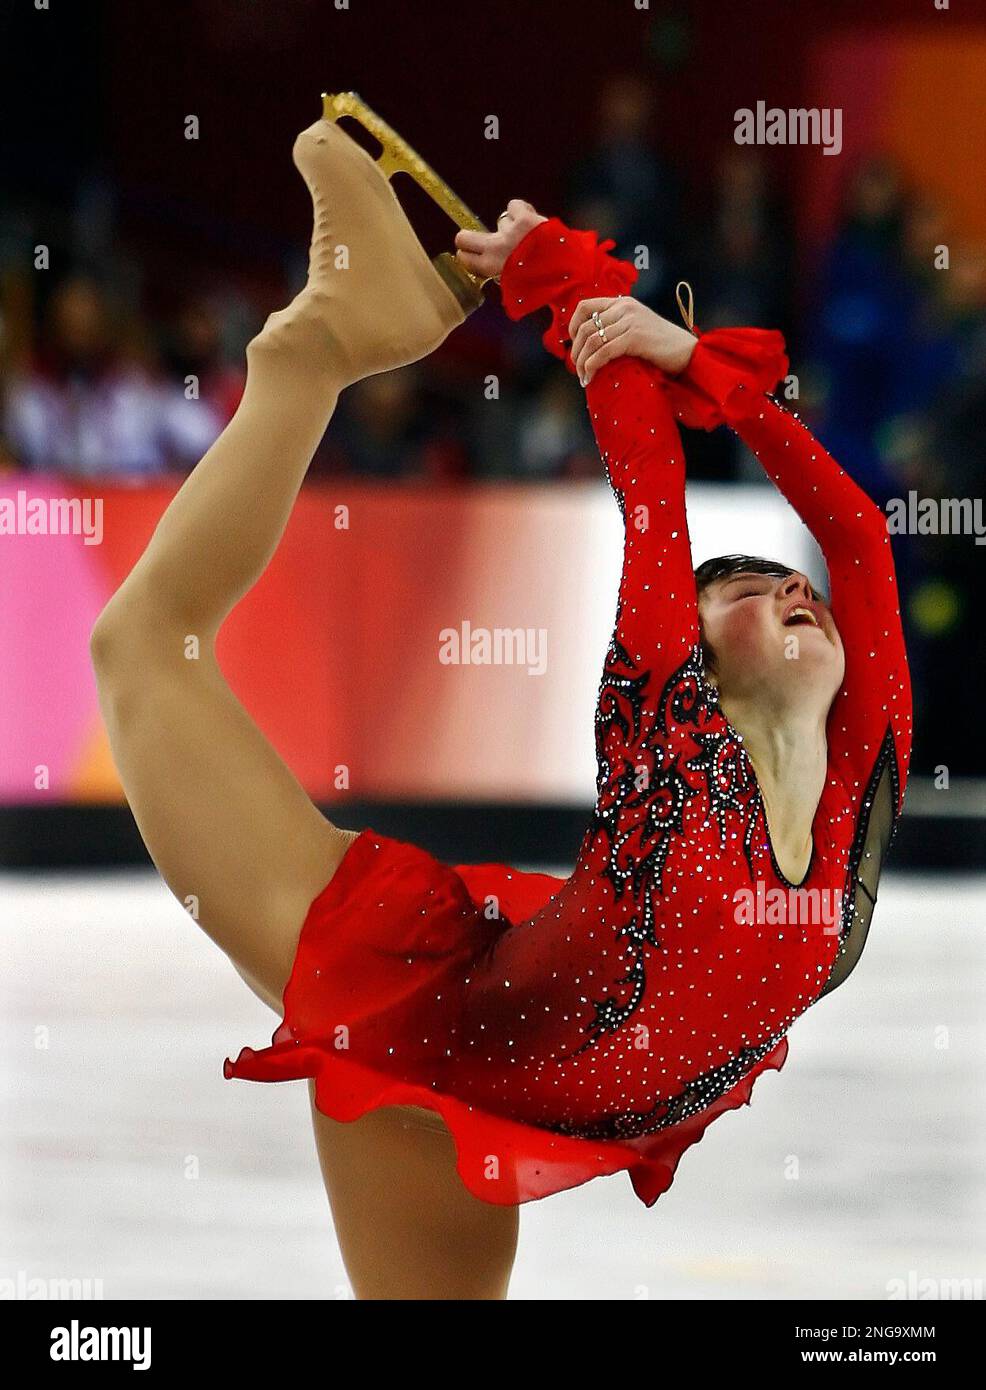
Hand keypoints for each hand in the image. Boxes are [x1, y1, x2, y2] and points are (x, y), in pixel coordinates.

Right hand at [454, 199, 547, 280]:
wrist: (568, 272)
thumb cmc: (543, 283)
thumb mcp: (514, 286)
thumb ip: (501, 273)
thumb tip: (493, 264)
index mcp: (491, 268)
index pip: (464, 257)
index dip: (468, 254)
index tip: (475, 255)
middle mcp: (495, 248)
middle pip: (464, 237)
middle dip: (469, 239)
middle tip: (482, 241)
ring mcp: (509, 231)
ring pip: (500, 222)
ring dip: (511, 227)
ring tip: (527, 236)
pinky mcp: (524, 217)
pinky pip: (514, 206)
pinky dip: (521, 210)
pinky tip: (531, 219)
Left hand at [569, 297, 697, 384]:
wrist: (688, 352)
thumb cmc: (662, 347)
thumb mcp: (636, 329)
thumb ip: (616, 328)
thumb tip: (590, 343)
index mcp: (622, 303)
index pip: (584, 306)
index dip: (572, 325)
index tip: (573, 345)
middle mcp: (624, 308)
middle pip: (584, 326)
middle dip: (576, 351)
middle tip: (577, 370)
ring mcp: (629, 321)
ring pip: (591, 340)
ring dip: (581, 362)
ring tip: (583, 378)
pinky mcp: (634, 337)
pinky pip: (603, 352)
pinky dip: (592, 366)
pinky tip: (590, 378)